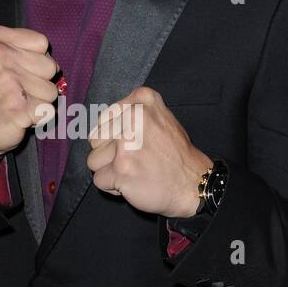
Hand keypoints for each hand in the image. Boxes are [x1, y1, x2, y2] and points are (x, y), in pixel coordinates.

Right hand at [0, 24, 58, 161]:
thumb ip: (24, 49)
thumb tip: (55, 65)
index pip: (41, 42)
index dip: (35, 60)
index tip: (14, 71)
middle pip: (49, 66)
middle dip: (39, 82)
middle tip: (16, 91)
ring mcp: (7, 82)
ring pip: (51, 90)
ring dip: (38, 101)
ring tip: (16, 103)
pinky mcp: (17, 108)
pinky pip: (48, 110)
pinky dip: (38, 118)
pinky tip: (18, 117)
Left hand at [86, 86, 212, 216]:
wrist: (194, 183)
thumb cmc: (174, 153)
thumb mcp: (159, 117)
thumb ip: (130, 113)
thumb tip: (99, 124)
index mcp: (142, 99)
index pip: (103, 119)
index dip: (115, 136)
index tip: (136, 143)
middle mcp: (133, 117)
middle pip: (94, 139)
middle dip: (109, 153)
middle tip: (135, 159)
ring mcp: (126, 143)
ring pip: (93, 160)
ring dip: (110, 171)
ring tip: (134, 170)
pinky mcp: (121, 168)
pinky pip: (99, 180)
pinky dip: (112, 187)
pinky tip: (133, 183)